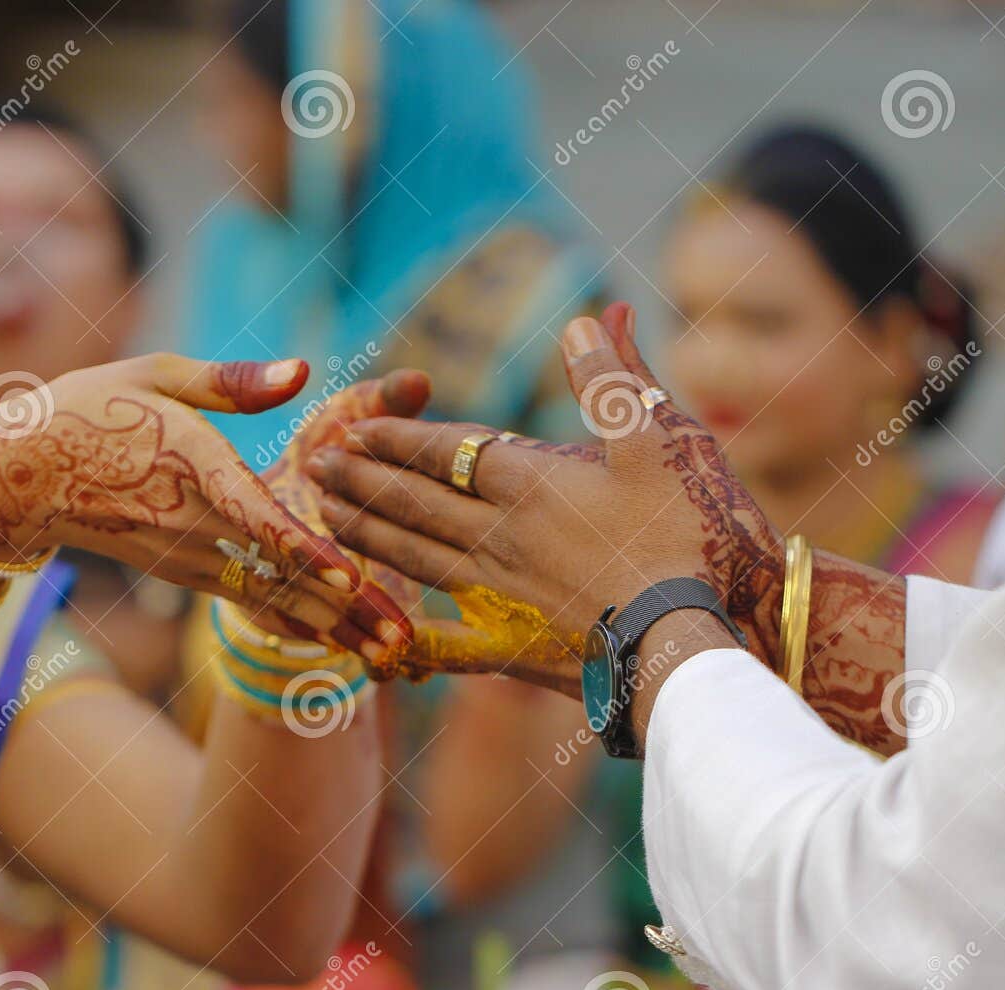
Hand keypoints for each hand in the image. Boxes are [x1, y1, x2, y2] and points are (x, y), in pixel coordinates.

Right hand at [0, 353, 411, 663]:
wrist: (23, 476)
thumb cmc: (93, 409)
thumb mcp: (156, 374)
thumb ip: (233, 380)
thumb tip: (302, 369)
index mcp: (195, 469)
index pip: (257, 519)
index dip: (306, 551)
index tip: (350, 578)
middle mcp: (196, 527)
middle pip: (282, 575)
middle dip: (346, 613)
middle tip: (404, 646)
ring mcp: (192, 558)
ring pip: (275, 598)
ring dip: (336, 630)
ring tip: (393, 658)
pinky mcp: (189, 574)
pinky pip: (254, 601)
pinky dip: (300, 624)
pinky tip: (342, 644)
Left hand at [306, 303, 785, 691]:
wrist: (689, 644)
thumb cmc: (685, 534)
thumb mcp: (660, 439)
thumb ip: (612, 381)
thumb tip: (584, 321)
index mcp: (530, 482)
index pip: (446, 450)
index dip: (398, 436)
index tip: (355, 425)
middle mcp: (499, 537)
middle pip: (414, 502)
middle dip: (363, 479)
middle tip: (316, 463)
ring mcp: (500, 598)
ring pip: (416, 560)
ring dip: (367, 535)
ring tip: (326, 516)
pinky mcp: (514, 652)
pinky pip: (448, 646)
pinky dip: (411, 641)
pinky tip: (379, 641)